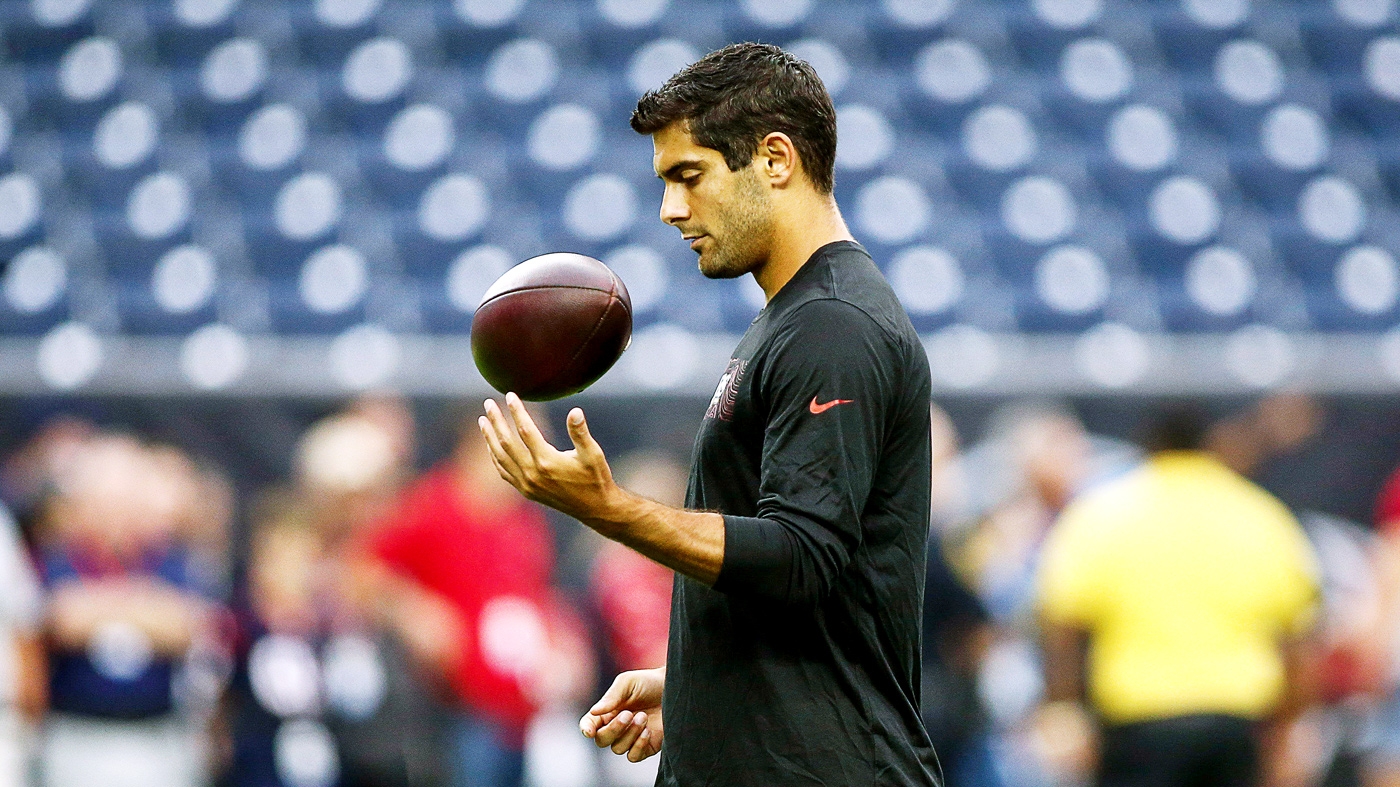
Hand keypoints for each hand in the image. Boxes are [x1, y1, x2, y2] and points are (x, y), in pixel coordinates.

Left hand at [479, 394, 618, 524]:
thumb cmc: (596, 478)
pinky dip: (495, 456)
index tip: (510, 395)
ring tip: (483, 420)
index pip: (525, 430)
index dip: (517, 411)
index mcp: (547, 461)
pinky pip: (504, 472)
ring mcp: (527, 484)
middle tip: (488, 403)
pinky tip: (491, 445)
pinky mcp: (526, 491)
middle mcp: (533, 474)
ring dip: (489, 437)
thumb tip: (575, 411)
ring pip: (500, 457)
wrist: (594, 508)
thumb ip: (580, 432)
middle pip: (507, 442)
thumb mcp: (593, 454)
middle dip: (496, 420)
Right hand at [580, 667, 663, 761]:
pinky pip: (633, 756)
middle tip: (628, 714)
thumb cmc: (649, 682)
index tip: (590, 731)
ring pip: (618, 748)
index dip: (586, 729)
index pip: (590, 724)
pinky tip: (647, 731)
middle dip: (613, 729)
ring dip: (630, 734)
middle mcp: (617, 727)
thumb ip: (611, 697)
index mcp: (608, 711)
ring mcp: (631, 738)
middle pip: (602, 740)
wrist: (674, 688)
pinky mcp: (646, 747)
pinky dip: (638, 746)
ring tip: (643, 717)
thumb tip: (594, 712)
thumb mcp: (628, 683)